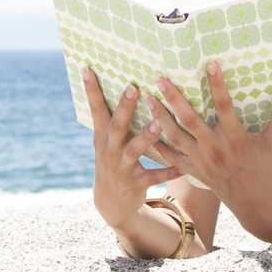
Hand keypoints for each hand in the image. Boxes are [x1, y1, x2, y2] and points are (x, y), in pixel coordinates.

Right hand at [81, 66, 174, 230]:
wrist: (111, 204)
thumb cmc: (114, 160)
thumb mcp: (107, 142)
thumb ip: (114, 118)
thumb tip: (126, 84)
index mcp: (102, 136)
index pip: (96, 109)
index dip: (91, 90)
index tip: (88, 68)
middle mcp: (109, 150)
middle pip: (116, 126)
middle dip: (124, 107)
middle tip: (133, 87)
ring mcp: (122, 167)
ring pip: (134, 150)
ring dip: (146, 137)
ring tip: (158, 123)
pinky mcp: (136, 183)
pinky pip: (154, 176)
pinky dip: (169, 171)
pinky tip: (183, 167)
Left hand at [145, 60, 271, 235]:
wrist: (262, 209)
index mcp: (236, 139)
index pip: (225, 106)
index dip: (218, 85)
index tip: (210, 63)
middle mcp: (216, 150)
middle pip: (190, 120)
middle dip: (174, 99)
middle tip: (159, 79)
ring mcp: (203, 163)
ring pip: (175, 138)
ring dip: (160, 118)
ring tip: (147, 99)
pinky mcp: (196, 173)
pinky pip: (172, 159)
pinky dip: (158, 147)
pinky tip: (145, 133)